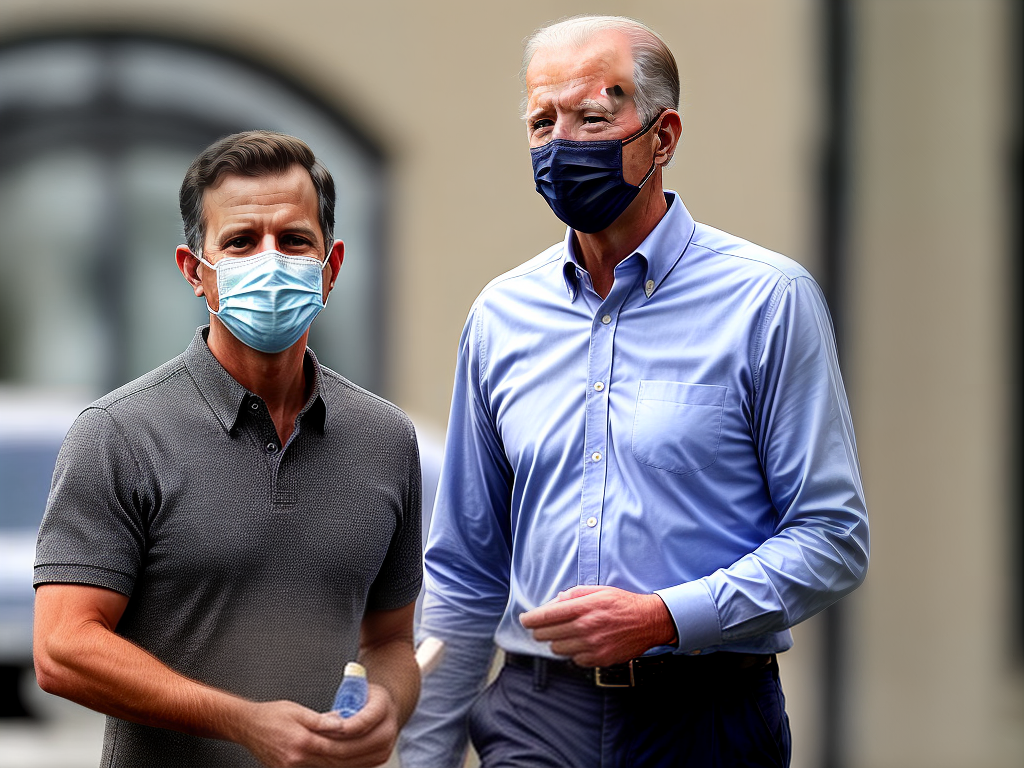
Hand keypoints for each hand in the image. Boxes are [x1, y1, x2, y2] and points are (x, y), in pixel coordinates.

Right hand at [236, 684, 397, 767]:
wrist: (246, 726)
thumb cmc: (269, 715)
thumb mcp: (297, 710)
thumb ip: (321, 720)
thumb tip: (341, 723)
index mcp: (300, 743)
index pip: (335, 746)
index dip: (354, 743)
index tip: (368, 736)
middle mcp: (297, 760)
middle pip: (334, 761)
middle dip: (356, 756)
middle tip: (373, 748)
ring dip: (347, 764)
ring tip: (365, 756)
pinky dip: (333, 766)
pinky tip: (344, 762)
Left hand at [519, 585, 676, 666]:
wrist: (649, 621)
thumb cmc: (622, 603)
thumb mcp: (598, 590)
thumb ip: (573, 595)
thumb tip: (553, 603)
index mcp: (583, 608)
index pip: (545, 616)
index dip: (530, 619)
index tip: (524, 620)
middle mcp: (585, 628)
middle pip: (546, 635)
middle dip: (541, 630)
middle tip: (544, 627)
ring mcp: (592, 646)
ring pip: (557, 649)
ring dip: (557, 642)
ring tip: (568, 634)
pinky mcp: (599, 660)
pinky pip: (574, 660)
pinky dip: (574, 652)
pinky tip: (582, 643)